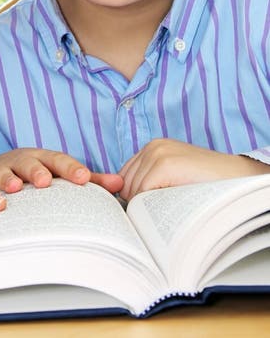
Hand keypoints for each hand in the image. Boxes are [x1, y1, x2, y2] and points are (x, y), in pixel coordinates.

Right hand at [0, 148, 123, 194]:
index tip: (84, 179)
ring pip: (5, 172)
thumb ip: (89, 179)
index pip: (60, 161)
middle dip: (38, 171)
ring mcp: (0, 171)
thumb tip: (120, 184)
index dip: (71, 169)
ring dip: (9, 179)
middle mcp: (22, 161)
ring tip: (15, 189)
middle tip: (45, 181)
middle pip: (31, 163)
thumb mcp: (59, 173)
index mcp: (44, 159)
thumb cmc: (35, 174)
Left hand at [119, 138, 269, 201]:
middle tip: (158, 212)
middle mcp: (152, 146)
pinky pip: (142, 193)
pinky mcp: (164, 164)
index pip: (125, 176)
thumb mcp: (174, 176)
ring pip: (132, 190)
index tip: (145, 209)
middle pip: (125, 184)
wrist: (235, 177)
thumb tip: (126, 201)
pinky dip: (151, 205)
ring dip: (145, 205)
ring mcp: (157, 153)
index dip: (132, 195)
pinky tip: (169, 208)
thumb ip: (151, 180)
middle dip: (136, 201)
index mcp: (153, 147)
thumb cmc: (205, 183)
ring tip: (167, 209)